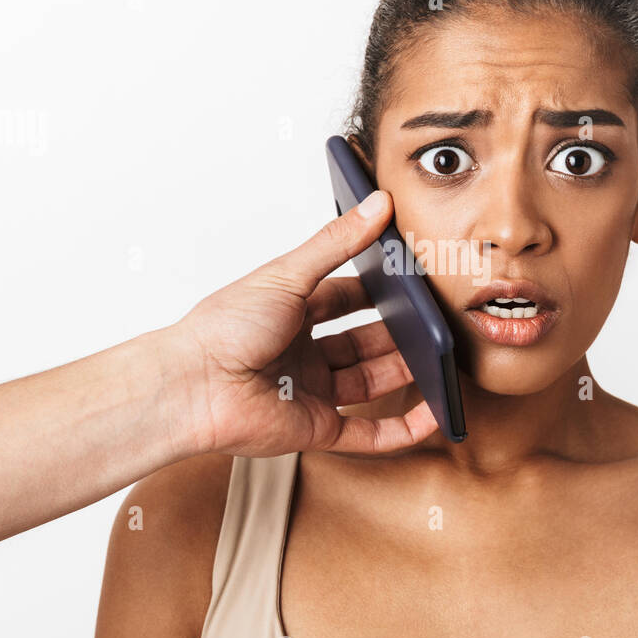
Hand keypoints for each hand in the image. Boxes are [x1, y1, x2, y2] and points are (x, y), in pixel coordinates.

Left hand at [172, 189, 439, 457]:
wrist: (193, 387)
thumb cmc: (223, 328)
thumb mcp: (287, 274)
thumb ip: (336, 243)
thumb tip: (376, 204)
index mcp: (291, 313)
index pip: (346, 298)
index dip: (379, 290)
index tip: (413, 279)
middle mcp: (302, 352)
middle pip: (364, 341)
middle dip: (400, 333)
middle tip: (436, 319)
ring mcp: (312, 391)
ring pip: (372, 382)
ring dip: (407, 372)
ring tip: (444, 357)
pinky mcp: (317, 428)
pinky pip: (369, 433)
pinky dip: (403, 428)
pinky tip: (433, 414)